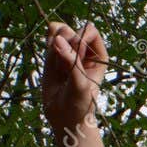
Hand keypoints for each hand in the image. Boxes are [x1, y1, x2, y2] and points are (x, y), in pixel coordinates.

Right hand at [41, 20, 108, 135]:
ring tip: (58, 65)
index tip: (76, 55)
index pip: (91, 31)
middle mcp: (85, 50)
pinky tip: (50, 57)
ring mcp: (68, 50)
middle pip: (74, 29)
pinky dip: (48, 41)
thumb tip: (58, 39)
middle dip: (67, 44)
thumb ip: (71, 61)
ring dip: (56, 45)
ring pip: (60, 30)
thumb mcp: (79, 83)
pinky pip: (50, 36)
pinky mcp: (54, 53)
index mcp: (99, 56)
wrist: (65, 116)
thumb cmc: (79, 103)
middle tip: (65, 66)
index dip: (82, 38)